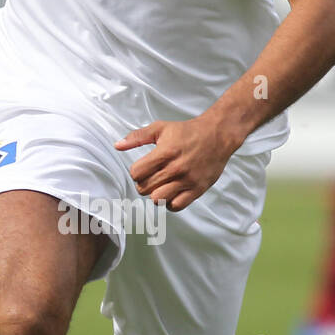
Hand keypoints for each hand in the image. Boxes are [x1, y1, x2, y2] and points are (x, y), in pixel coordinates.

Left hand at [115, 114, 236, 211]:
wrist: (217, 135)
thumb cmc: (187, 131)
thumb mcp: (161, 128)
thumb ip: (137, 137)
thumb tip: (117, 146)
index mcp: (165, 152)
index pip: (136, 173)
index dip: (136, 172)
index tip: (143, 168)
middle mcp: (176, 168)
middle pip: (144, 188)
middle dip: (143, 183)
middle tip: (152, 176)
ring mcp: (187, 180)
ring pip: (158, 200)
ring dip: (155, 194)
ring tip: (161, 185)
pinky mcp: (197, 189)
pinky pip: (176, 206)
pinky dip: (170, 202)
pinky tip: (172, 192)